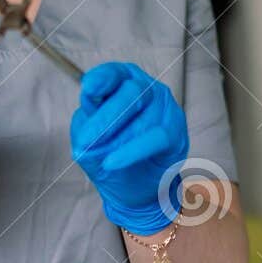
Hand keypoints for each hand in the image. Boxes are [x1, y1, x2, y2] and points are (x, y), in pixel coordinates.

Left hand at [70, 61, 189, 235]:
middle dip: (105, 118)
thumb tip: (89, 114)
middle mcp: (147, 89)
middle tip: (85, 141)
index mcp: (121, 82)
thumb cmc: (109, 154)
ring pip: (143, 118)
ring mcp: (165, 109)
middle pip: (131, 93)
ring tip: (100, 160)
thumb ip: (86, 122)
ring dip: (117, 141)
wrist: (134, 189)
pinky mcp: (176, 133)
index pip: (113, 73)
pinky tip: (113, 162)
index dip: (102, 79)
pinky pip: (155, 138)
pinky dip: (131, 151)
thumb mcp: (88, 138)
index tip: (89, 89)